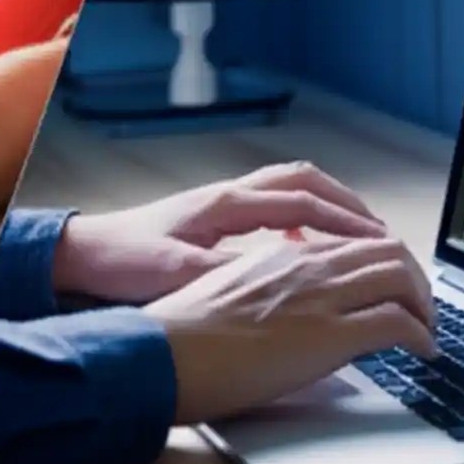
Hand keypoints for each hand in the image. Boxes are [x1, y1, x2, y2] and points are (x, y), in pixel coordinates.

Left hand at [52, 161, 388, 303]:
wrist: (81, 254)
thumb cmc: (123, 262)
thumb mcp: (177, 274)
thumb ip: (229, 276)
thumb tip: (279, 280)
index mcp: (225, 204)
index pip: (303, 202)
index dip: (347, 223)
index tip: (381, 244)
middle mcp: (227, 194)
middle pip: (305, 183)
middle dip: (349, 207)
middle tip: (382, 236)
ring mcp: (219, 202)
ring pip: (289, 190)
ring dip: (327, 209)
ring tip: (356, 238)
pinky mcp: (210, 217)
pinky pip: (270, 206)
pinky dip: (298, 219)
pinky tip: (301, 247)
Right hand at [143, 236, 436, 424]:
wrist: (162, 354)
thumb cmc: (178, 338)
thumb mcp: (225, 297)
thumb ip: (261, 293)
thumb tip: (280, 314)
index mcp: (280, 257)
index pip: (351, 242)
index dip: (381, 261)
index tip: (388, 285)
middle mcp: (306, 266)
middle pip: (387, 250)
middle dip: (414, 279)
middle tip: (420, 307)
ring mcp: (321, 297)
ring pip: (401, 276)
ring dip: (424, 303)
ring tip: (427, 329)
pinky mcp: (331, 335)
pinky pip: (399, 323)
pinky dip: (422, 335)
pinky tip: (423, 352)